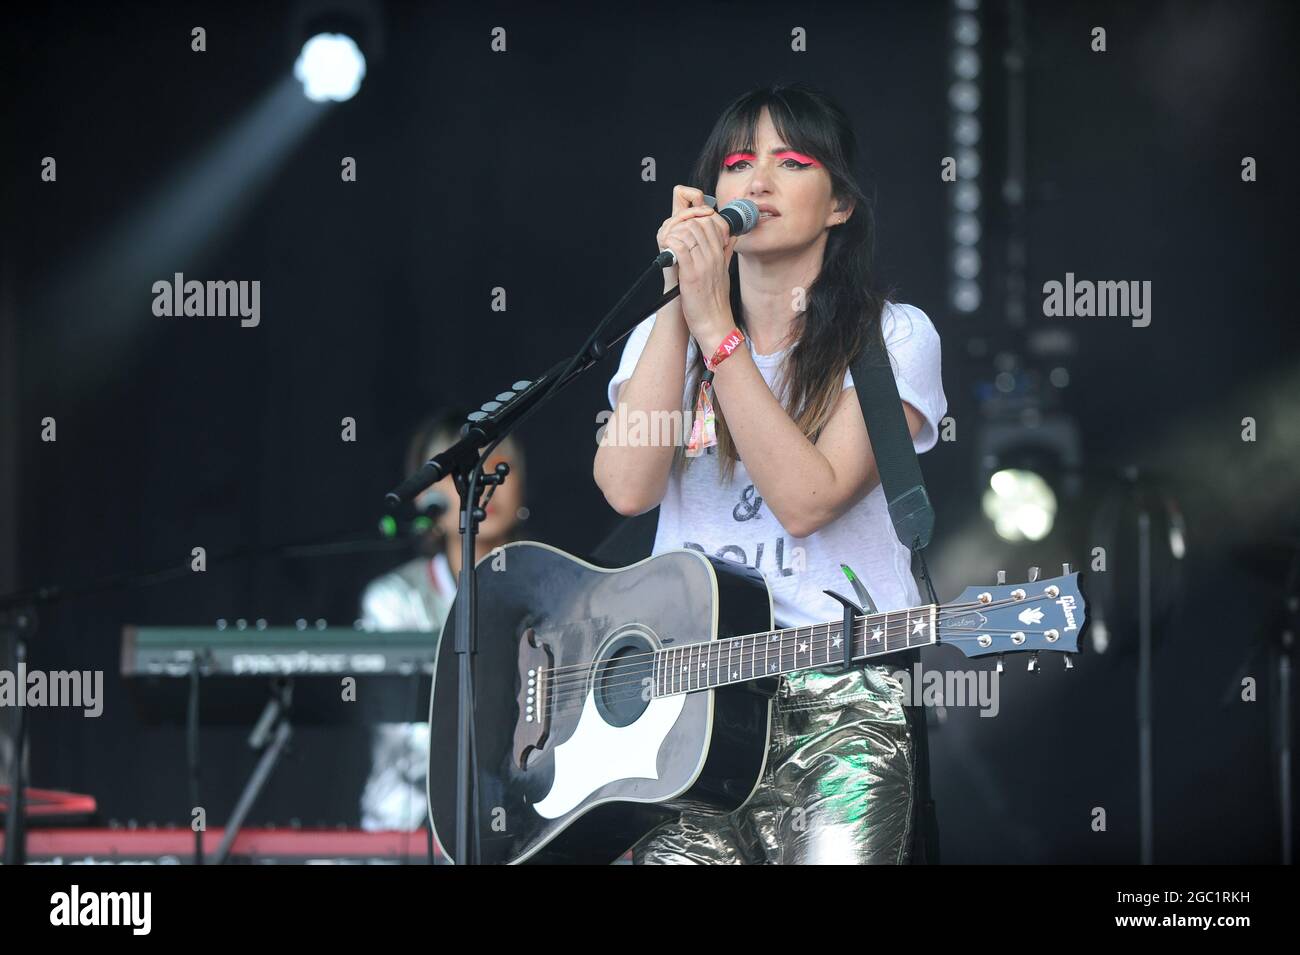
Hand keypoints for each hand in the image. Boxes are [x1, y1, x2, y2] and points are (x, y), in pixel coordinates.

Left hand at [660, 189, 738, 351]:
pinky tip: (668, 250)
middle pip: (699, 224)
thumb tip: (731, 237)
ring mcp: (703, 264)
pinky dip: (671, 244)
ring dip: (675, 234)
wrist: (714, 323)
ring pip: (689, 232)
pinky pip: (680, 247)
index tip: (686, 232)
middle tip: (675, 237)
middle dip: (683, 225)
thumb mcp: (724, 272)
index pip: (711, 223)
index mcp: (720, 255)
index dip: (696, 222)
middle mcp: (713, 256)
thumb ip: (726, 252)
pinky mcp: (691, 274)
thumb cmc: (715, 300)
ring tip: (670, 244)